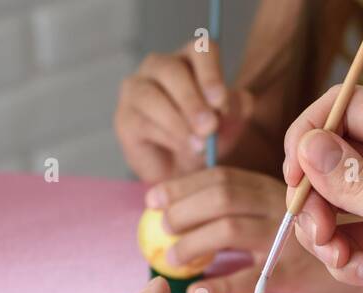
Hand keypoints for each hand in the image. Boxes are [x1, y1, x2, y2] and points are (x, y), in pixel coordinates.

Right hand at [115, 41, 253, 183]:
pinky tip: (182, 148)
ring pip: (152, 95)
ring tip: (199, 144)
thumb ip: (236, 110)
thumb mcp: (229, 126)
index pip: (200, 49)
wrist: (181, 174)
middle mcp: (159, 67)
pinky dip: (166, 136)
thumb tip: (238, 98)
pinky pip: (142, 121)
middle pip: (172, 69)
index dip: (210, 73)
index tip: (220, 102)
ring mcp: (136, 90)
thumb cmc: (204, 140)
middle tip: (210, 127)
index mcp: (189, 59)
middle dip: (192, 100)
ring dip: (178, 120)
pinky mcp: (124, 118)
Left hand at [146, 166, 362, 292]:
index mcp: (277, 189)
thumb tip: (198, 221)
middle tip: (159, 228)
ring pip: (230, 227)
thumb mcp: (296, 219)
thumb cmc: (334, 246)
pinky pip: (248, 278)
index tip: (153, 196)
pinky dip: (216, 286)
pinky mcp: (297, 273)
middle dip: (182, 208)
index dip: (185, 184)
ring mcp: (290, 238)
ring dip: (193, 241)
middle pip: (221, 194)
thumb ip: (259, 212)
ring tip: (172, 258)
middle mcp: (282, 205)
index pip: (224, 176)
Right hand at [283, 85, 362, 292]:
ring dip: (327, 236)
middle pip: (330, 159)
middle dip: (314, 200)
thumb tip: (308, 146)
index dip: (311, 136)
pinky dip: (348, 260)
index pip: (346, 107)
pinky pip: (347, 238)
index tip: (294, 179)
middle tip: (318, 234)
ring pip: (332, 204)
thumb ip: (357, 183)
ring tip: (347, 262)